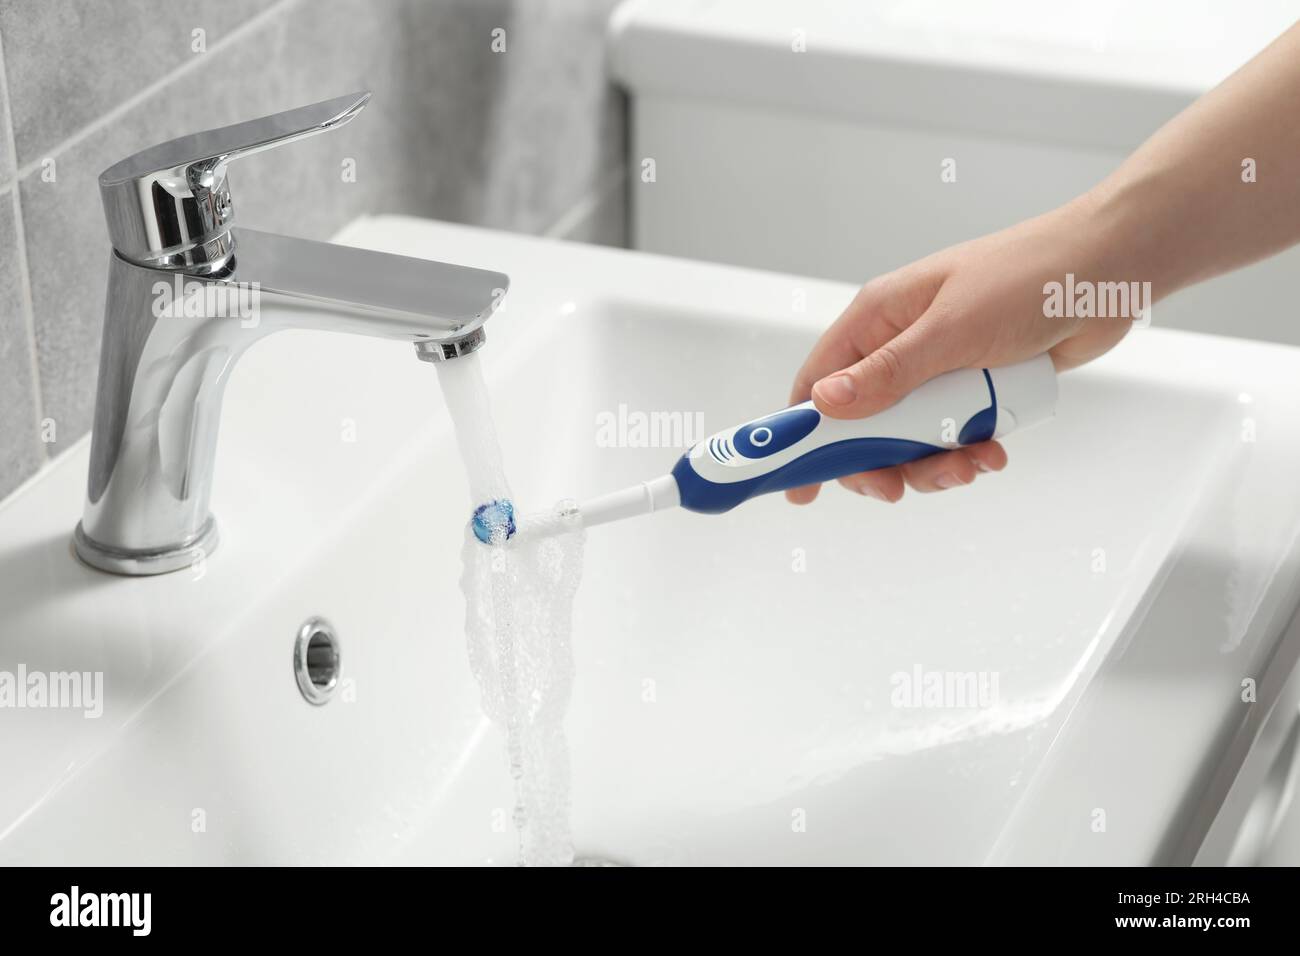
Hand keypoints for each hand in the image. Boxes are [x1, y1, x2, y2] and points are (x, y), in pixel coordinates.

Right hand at [787, 198, 1133, 504]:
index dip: (802, 433)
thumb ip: (889, 372)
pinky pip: (955, 434)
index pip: (818, 382)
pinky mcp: (977, 386)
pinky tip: (993, 453)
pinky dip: (968, 452)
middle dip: (880, 462)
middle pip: (863, 424)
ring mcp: (940, 368)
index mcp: (879, 318)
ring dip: (932, 463)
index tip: (799, 484)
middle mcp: (902, 344)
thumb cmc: (1030, 278)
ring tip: (968, 466)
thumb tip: (825, 403)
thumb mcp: (951, 330)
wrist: (1111, 270)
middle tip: (897, 489)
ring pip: (911, 438)